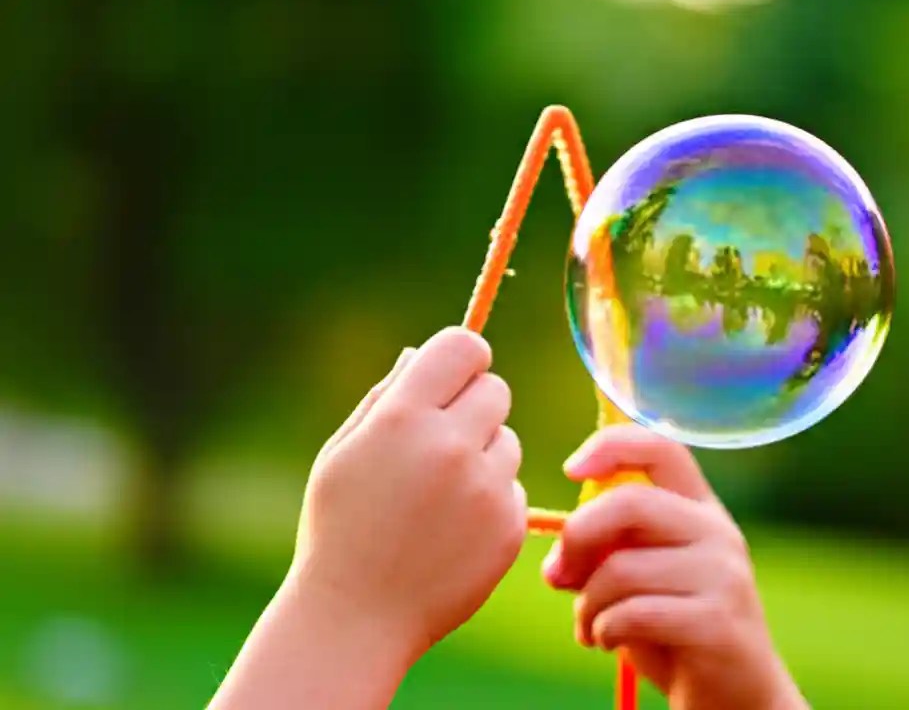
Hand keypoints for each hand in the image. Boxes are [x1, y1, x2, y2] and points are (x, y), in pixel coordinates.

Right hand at [295, 327, 525, 654]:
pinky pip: (513, 488)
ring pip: (509, 441)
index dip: (462, 359)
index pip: (464, 347)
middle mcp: (451, 446)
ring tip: (438, 495)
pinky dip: (491, 501)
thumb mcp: (342, 453)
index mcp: (403, 417)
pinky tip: (452, 530)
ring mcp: (485, 488)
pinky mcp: (509, 526)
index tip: (453, 378)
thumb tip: (420, 355)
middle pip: (496, 389)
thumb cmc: (339, 529)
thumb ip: (384, 398)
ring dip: (484, 455)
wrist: (356, 617)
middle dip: (473, 406)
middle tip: (442, 441)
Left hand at [542, 425, 807, 709]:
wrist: (737, 698)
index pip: (661, 447)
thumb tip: (560, 559)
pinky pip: (634, 613)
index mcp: (700, 510)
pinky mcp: (717, 621)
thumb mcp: (641, 582)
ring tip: (590, 628)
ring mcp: (723, 575)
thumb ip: (608, 554)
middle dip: (577, 539)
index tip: (570, 469)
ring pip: (621, 568)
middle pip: (630, 503)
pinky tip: (608, 642)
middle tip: (559, 576)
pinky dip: (604, 630)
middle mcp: (717, 532)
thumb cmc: (678, 634)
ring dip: (586, 603)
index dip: (611, 445)